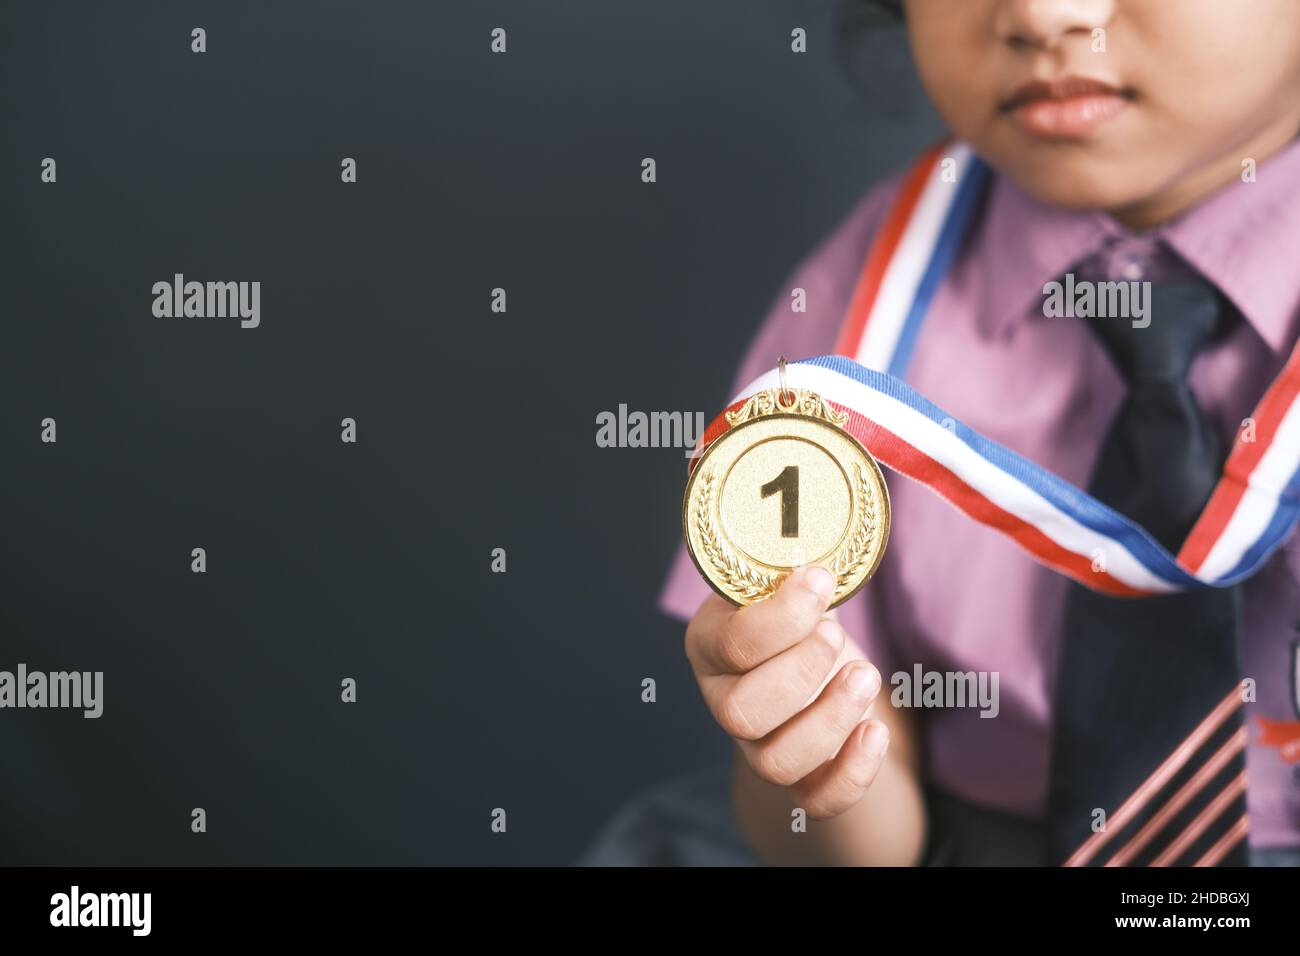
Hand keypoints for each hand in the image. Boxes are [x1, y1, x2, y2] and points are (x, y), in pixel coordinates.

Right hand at [685, 565, 890, 818]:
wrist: (820, 679)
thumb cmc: (802, 623)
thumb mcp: (789, 591)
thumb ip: (794, 576)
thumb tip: (817, 550)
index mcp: (712, 646)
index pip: (729, 645)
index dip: (778, 618)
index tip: (820, 581)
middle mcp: (725, 702)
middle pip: (741, 713)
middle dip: (799, 672)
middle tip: (836, 636)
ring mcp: (759, 749)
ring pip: (776, 761)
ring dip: (829, 718)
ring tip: (866, 677)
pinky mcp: (802, 784)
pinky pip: (817, 800)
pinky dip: (851, 771)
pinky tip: (876, 732)